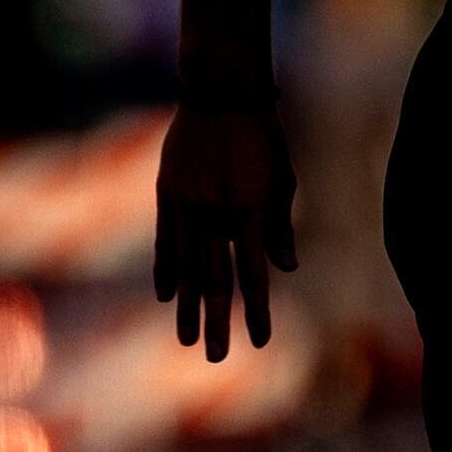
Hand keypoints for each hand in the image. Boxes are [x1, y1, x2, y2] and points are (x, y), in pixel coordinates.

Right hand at [154, 101, 298, 359]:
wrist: (221, 94)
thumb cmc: (263, 136)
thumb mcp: (282, 177)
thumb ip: (280, 225)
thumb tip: (285, 269)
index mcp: (251, 207)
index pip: (256, 271)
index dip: (258, 308)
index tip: (260, 340)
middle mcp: (216, 211)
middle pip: (216, 277)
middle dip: (217, 319)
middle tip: (215, 357)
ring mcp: (188, 204)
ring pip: (187, 266)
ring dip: (188, 305)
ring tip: (187, 338)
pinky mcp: (167, 194)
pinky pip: (167, 241)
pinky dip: (168, 270)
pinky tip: (167, 296)